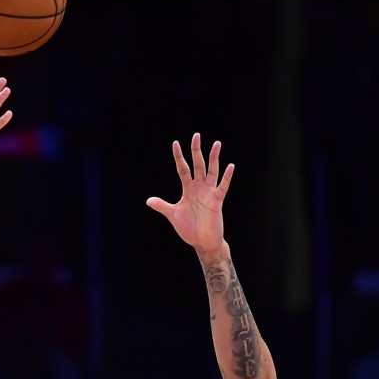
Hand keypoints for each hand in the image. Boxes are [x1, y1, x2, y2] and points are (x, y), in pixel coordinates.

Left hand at [146, 133, 234, 256]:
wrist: (202, 242)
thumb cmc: (189, 229)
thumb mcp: (173, 215)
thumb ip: (162, 206)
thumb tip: (148, 200)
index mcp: (188, 189)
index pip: (182, 169)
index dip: (179, 156)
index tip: (175, 143)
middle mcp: (199, 188)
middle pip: (198, 165)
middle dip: (196, 151)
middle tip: (196, 135)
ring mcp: (209, 193)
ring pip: (212, 171)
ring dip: (214, 158)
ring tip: (217, 144)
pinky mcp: (217, 201)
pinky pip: (223, 187)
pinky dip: (226, 177)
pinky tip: (230, 166)